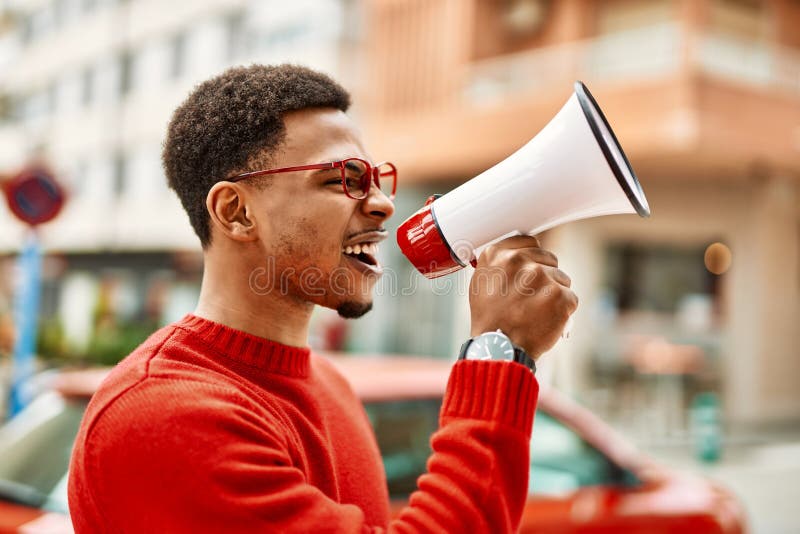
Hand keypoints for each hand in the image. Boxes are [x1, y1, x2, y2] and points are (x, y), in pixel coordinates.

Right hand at [468, 235, 577, 358]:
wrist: (499, 348)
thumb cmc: (490, 319)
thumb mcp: (481, 283)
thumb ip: (500, 263)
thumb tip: (520, 253)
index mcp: (497, 255)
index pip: (530, 242)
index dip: (532, 260)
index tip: (527, 274)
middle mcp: (518, 261)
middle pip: (549, 259)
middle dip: (545, 277)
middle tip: (530, 299)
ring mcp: (540, 277)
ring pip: (562, 278)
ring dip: (554, 294)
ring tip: (536, 312)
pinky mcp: (559, 295)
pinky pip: (570, 297)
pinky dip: (563, 311)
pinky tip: (546, 320)